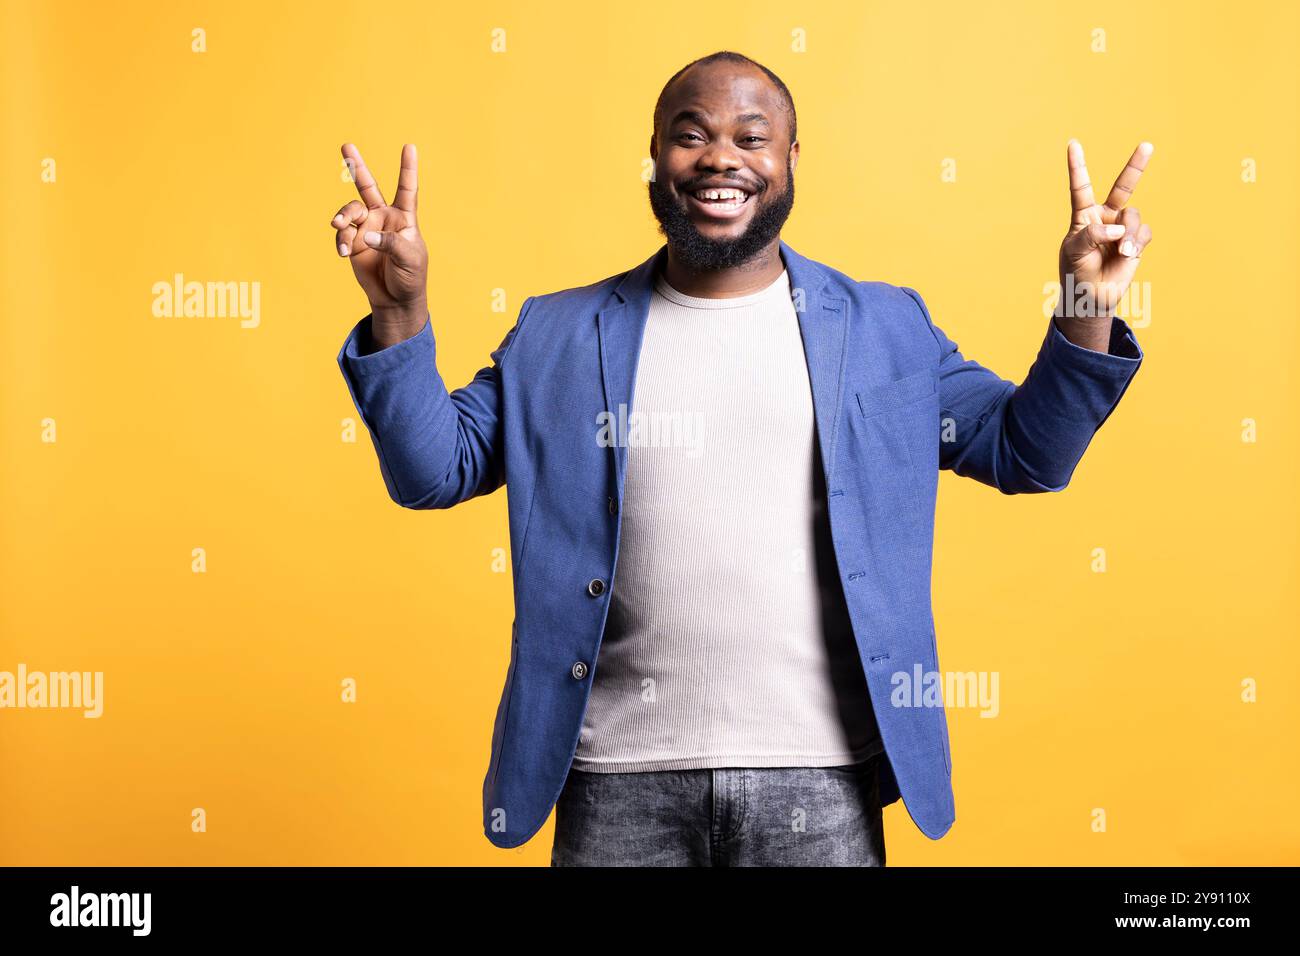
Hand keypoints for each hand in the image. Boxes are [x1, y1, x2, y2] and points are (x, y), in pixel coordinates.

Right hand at [330, 143, 427, 342]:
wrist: (395, 299)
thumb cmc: (410, 277)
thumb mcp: (409, 259)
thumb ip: (390, 243)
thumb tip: (365, 235)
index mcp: (404, 218)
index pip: (407, 189)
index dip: (408, 168)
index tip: (409, 146)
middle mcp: (383, 218)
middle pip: (368, 187)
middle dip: (357, 166)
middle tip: (346, 146)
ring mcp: (366, 229)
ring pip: (350, 210)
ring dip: (343, 216)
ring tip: (338, 226)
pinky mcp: (353, 242)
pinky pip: (341, 234)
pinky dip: (340, 240)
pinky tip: (342, 252)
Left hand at [1057, 140, 1153, 324]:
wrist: (1092, 296)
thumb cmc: (1076, 271)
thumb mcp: (1075, 251)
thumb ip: (1093, 234)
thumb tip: (1118, 228)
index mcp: (1084, 215)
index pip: (1081, 187)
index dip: (1078, 166)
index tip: (1073, 143)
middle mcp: (1106, 217)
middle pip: (1123, 186)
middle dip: (1136, 166)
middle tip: (1147, 145)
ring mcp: (1123, 228)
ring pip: (1134, 216)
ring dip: (1129, 234)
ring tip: (1121, 252)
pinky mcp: (1136, 241)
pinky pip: (1143, 233)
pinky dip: (1136, 243)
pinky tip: (1127, 255)